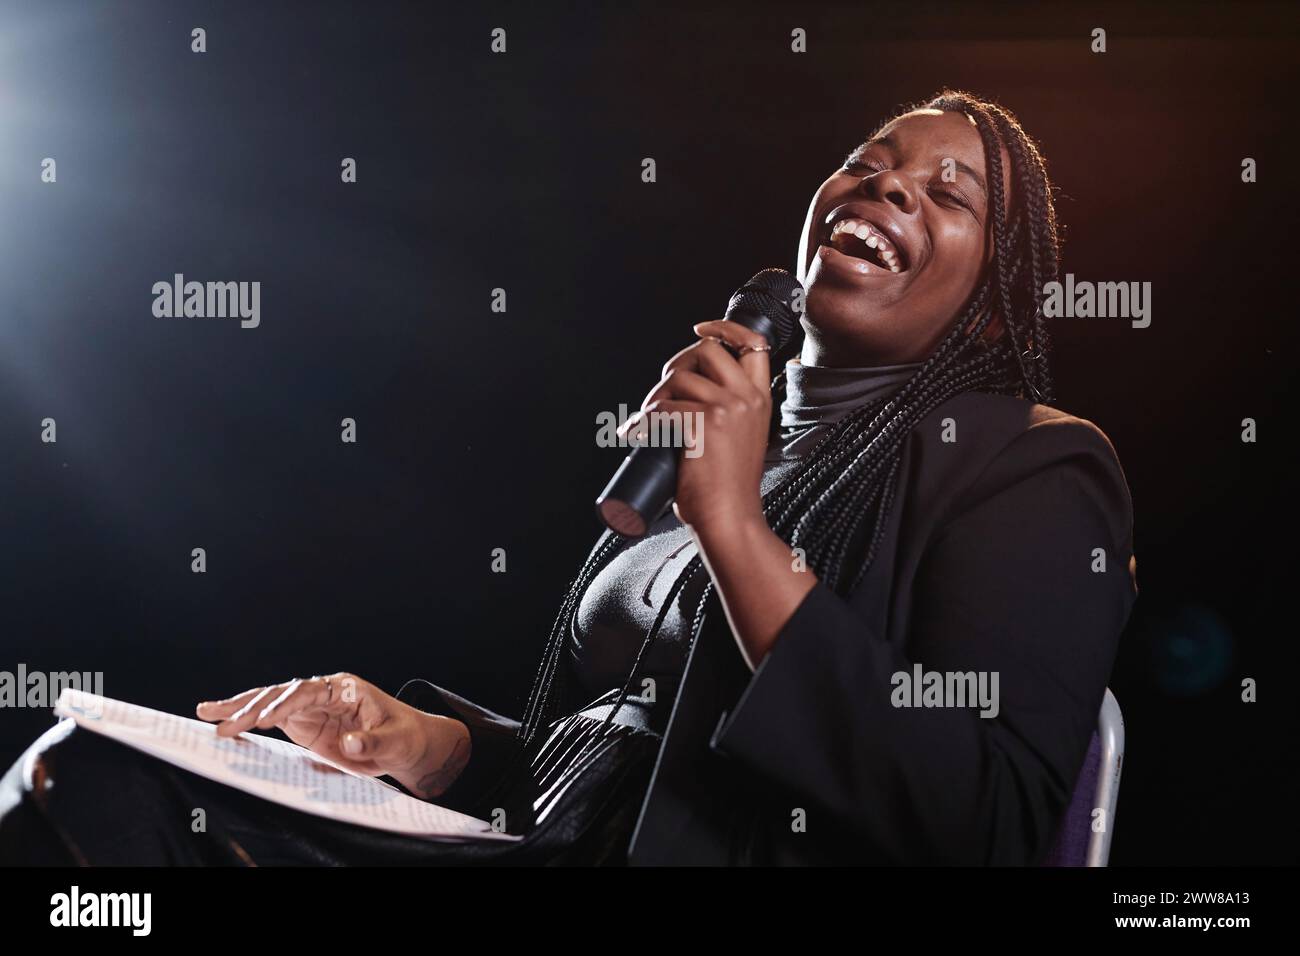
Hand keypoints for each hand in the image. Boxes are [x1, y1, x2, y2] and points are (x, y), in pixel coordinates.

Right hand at [196, 673, 470, 798]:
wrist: (404, 745)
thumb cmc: (403, 737)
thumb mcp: (395, 741)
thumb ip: (372, 742)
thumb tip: (350, 742)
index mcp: (345, 688)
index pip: (308, 691)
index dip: (286, 704)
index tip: (265, 720)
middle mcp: (321, 693)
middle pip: (281, 694)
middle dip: (252, 707)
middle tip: (224, 723)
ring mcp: (309, 708)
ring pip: (268, 703)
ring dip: (239, 708)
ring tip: (205, 713)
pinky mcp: (302, 724)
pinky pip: (269, 719)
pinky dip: (246, 721)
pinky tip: (222, 723)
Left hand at [619, 319, 772, 532]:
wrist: (729, 519)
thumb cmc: (727, 489)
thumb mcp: (740, 438)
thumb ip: (726, 412)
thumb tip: (684, 394)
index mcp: (760, 398)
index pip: (753, 343)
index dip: (724, 329)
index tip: (700, 330)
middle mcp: (748, 397)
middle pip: (708, 349)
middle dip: (677, 363)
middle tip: (663, 392)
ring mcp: (728, 408)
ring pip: (679, 377)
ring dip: (655, 396)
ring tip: (648, 422)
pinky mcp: (703, 423)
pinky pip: (663, 406)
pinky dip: (642, 421)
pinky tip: (636, 435)